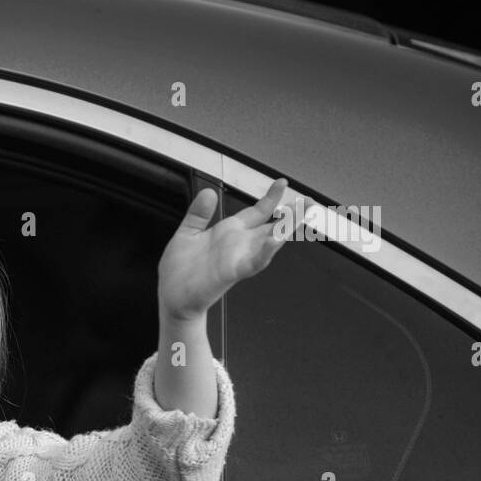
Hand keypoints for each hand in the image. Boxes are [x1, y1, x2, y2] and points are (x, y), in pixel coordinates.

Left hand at [157, 177, 288, 321]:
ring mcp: (237, 258)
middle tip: (309, 202)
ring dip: (284, 230)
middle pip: (272, 226)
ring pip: (269, 243)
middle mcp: (238, 244)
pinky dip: (265, 252)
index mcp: (228, 232)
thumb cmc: (179, 271)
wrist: (171, 298)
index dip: (271, 198)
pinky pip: (254, 262)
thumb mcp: (186, 233)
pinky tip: (275, 241)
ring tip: (298, 216)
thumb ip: (198, 213)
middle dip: (292, 215)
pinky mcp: (231, 273)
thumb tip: (209, 192)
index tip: (283, 183)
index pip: (257, 212)